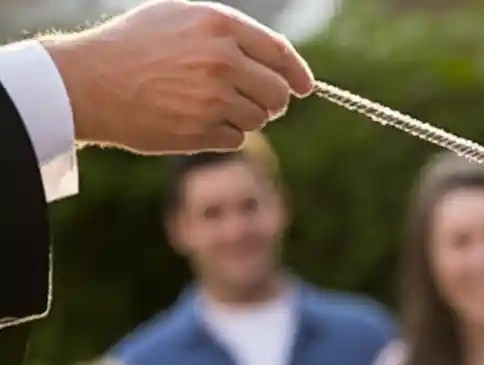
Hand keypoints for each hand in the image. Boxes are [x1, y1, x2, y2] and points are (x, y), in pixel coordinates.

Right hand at [41, 0, 314, 153]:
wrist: (90, 82)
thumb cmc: (135, 46)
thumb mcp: (181, 18)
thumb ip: (229, 34)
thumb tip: (280, 60)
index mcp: (220, 26)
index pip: (281, 54)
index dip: (297, 74)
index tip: (304, 87)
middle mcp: (222, 60)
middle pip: (278, 93)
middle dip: (271, 101)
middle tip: (253, 100)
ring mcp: (213, 97)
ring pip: (259, 119)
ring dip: (243, 117)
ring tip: (208, 105)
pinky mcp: (202, 130)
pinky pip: (236, 139)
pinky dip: (223, 134)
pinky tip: (194, 120)